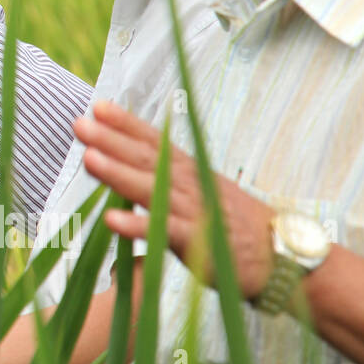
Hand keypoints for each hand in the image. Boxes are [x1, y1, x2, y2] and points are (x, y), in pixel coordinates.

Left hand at [75, 100, 275, 297]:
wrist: (285, 256)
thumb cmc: (235, 223)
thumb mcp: (203, 190)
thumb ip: (170, 175)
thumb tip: (133, 160)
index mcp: (191, 171)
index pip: (156, 142)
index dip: (127, 124)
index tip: (97, 106)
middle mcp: (191, 186)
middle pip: (148, 159)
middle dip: (112, 140)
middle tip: (79, 123)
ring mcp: (196, 213)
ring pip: (153, 190)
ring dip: (120, 174)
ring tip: (89, 159)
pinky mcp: (201, 245)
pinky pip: (166, 233)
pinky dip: (139, 226)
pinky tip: (111, 220)